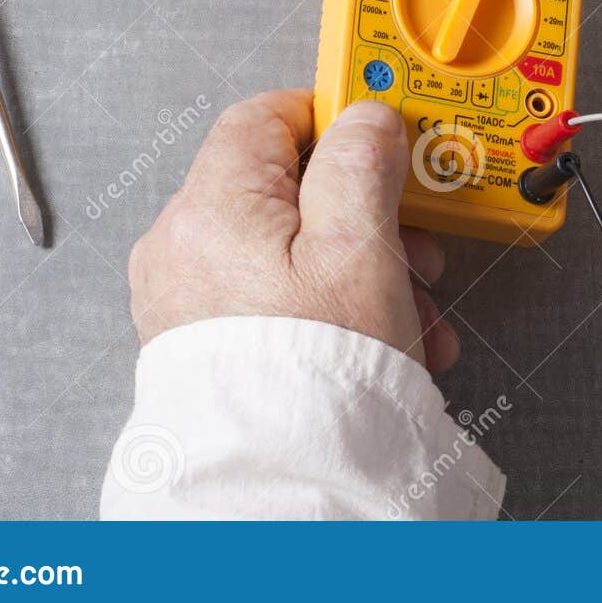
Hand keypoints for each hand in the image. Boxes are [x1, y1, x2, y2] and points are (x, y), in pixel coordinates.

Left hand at [128, 92, 459, 372]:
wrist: (284, 486)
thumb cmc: (313, 373)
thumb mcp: (360, 244)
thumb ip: (361, 162)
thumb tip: (364, 118)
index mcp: (211, 206)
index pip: (264, 116)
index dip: (331, 117)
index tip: (385, 138)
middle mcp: (183, 247)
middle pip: (286, 191)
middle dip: (367, 216)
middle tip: (418, 246)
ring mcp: (187, 299)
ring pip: (289, 251)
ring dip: (362, 270)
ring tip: (415, 316)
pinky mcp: (203, 344)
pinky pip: (274, 298)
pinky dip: (331, 307)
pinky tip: (384, 343)